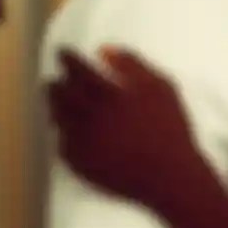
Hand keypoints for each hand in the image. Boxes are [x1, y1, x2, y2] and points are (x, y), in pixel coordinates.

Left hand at [48, 48, 212, 217]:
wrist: (172, 177)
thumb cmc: (171, 130)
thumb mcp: (162, 88)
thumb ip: (133, 65)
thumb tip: (103, 49)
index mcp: (107, 94)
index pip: (76, 68)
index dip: (67, 57)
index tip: (64, 53)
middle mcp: (88, 116)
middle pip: (59, 92)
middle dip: (55, 83)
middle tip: (57, 80)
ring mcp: (81, 141)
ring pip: (56, 117)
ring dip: (54, 105)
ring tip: (59, 102)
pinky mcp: (81, 163)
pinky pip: (63, 144)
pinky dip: (63, 133)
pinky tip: (70, 130)